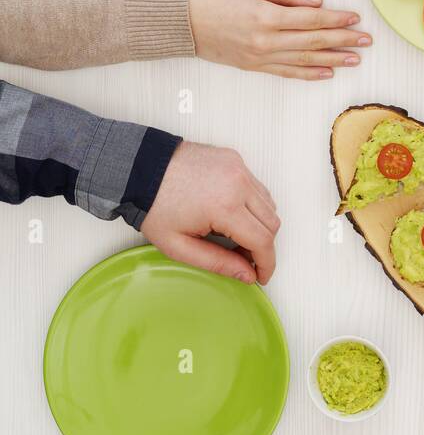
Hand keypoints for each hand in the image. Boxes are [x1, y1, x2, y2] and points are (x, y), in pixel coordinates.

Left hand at [142, 142, 278, 282]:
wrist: (140, 168)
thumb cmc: (153, 204)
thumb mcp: (179, 246)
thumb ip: (217, 263)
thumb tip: (247, 274)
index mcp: (225, 206)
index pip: (263, 241)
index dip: (267, 264)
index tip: (261, 275)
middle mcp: (238, 183)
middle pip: (272, 224)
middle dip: (263, 247)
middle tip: (243, 258)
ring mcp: (239, 168)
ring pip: (269, 205)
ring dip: (259, 225)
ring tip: (235, 236)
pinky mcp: (235, 159)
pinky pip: (257, 187)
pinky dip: (252, 204)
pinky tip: (231, 213)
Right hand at [189, 0, 369, 79]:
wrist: (178, 21)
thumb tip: (315, 3)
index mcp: (265, 17)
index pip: (312, 20)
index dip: (337, 19)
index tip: (355, 17)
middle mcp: (266, 41)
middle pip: (314, 42)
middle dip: (344, 40)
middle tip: (366, 39)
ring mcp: (260, 57)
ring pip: (305, 60)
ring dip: (333, 59)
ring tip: (356, 59)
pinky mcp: (253, 66)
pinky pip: (287, 72)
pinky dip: (309, 74)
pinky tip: (327, 72)